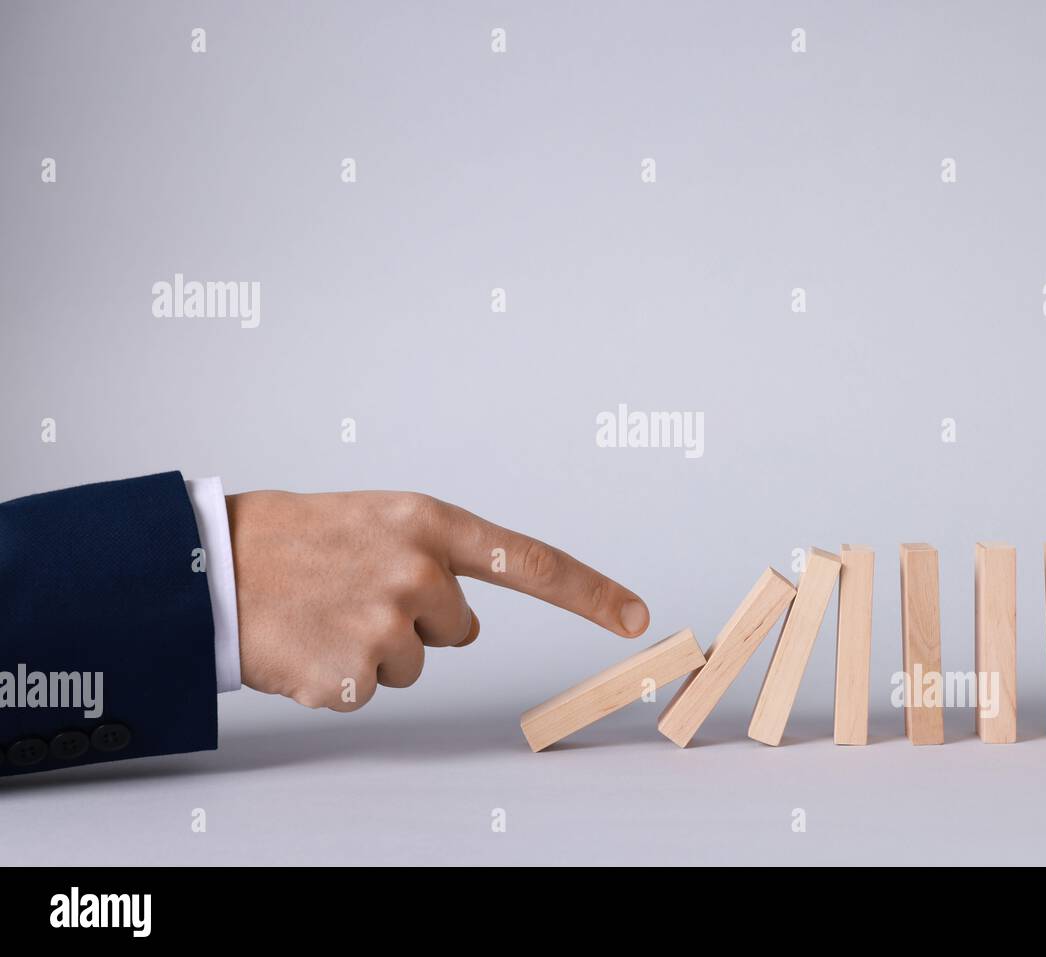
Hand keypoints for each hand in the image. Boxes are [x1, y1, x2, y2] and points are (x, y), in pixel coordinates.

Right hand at [225, 491, 649, 710]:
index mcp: (429, 523)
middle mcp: (418, 570)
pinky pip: (373, 689)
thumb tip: (467, 618)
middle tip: (355, 592)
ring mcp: (386, 624)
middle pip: (460, 629)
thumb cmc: (300, 540)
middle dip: (418, 621)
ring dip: (377, 650)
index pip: (528, 562)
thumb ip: (435, 556)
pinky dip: (343, 676)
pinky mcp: (352, 674)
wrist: (214, 564)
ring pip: (416, 664)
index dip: (589, 592)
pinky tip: (310, 642)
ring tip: (327, 614)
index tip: (637, 616)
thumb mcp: (378, 522)